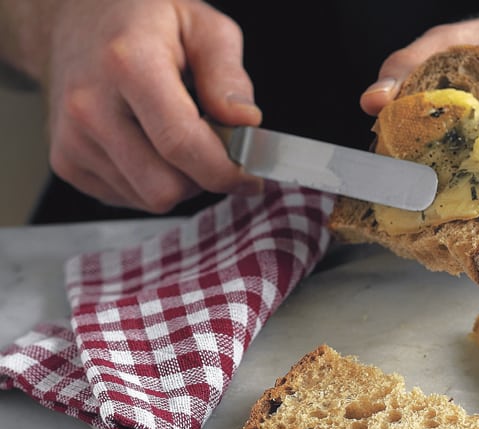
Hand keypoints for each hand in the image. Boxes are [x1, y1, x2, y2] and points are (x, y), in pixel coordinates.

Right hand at [44, 0, 262, 211]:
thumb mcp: (202, 25)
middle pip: (166, 187)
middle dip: (204, 178)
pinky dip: (152, 181)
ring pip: (150, 199)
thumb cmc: (143, 19)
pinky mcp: (66, 162)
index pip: (182, 144)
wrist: (75, 20)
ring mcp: (72, 139)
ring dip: (180, 181)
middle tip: (217, 150)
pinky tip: (151, 145)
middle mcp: (90, 106)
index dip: (226, 172)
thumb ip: (227, 74)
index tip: (252, 177)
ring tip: (179, 137)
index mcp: (128, 64)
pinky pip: (129, 198)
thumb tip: (245, 121)